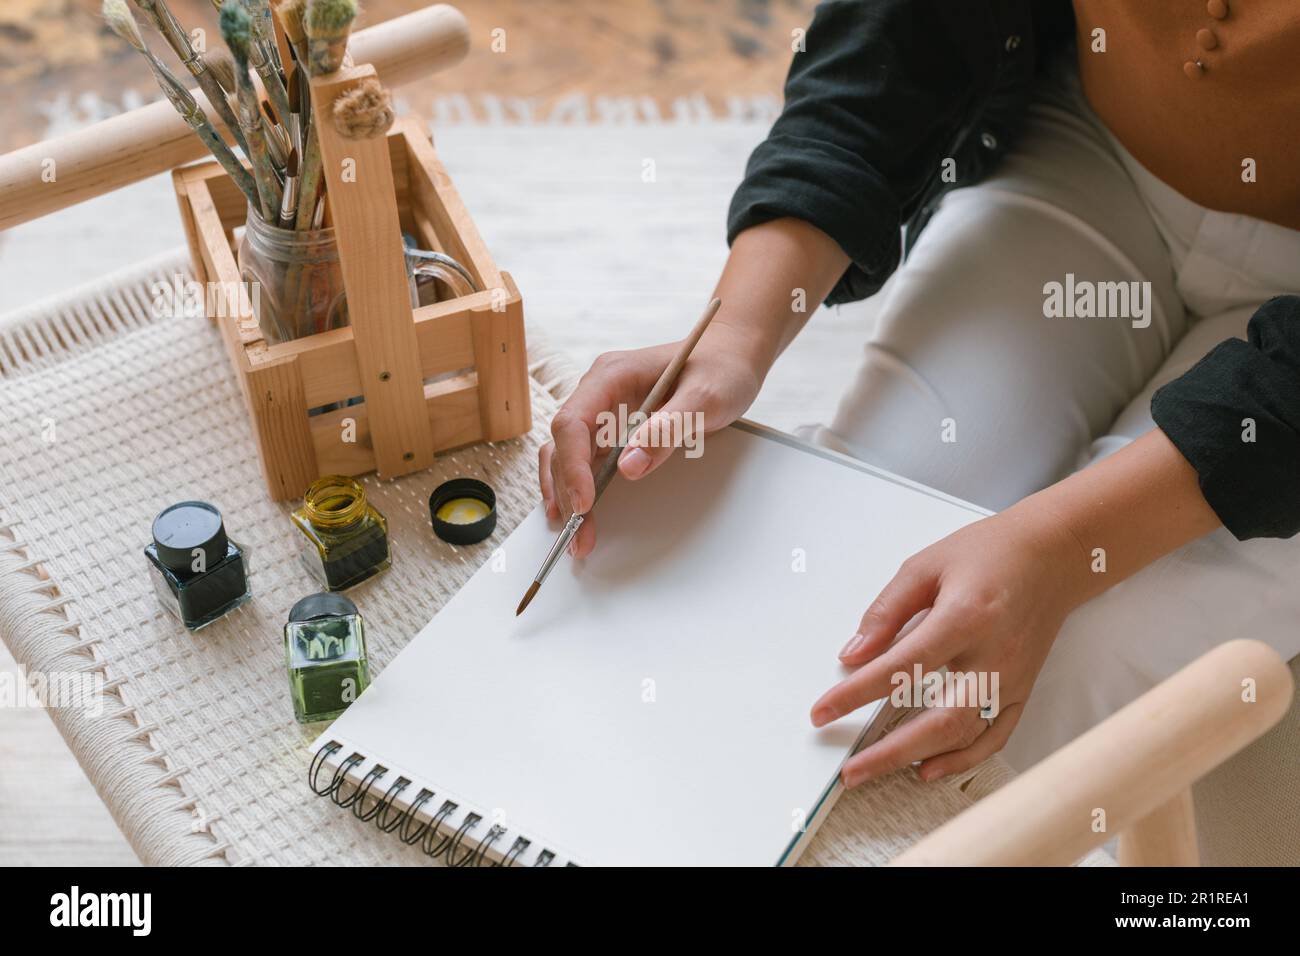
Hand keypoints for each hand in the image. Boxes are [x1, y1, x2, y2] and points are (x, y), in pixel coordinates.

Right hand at [539, 322, 763, 556]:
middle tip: (577, 535)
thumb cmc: (721, 368)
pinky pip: (583, 457)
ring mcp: (603, 408)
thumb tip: (629, 468)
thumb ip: (666, 430)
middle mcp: (599, 390)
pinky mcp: (612, 426)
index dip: (573, 465)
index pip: (574, 422)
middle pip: (564, 443)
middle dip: (567, 491)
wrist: (732, 353)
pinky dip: (576, 484)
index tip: (584, 502)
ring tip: (573, 534)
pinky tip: (575, 511)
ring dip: (565, 493)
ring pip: (566, 453)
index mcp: (612, 375)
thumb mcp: (704, 398)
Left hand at [811, 506, 1090, 786]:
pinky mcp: (1022, 689)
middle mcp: (994, 655)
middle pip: (940, 719)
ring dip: (919, 758)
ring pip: (966, 735)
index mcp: (965, 618)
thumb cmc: (990, 553)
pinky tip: (929, 767)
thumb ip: (886, 611)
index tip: (823, 711)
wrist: (1052, 555)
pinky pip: (995, 736)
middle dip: (890, 751)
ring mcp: (1012, 679)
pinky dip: (962, 759)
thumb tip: (852, 654)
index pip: (901, 667)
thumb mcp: (925, 566)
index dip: (857, 694)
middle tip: (849, 770)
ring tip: (875, 770)